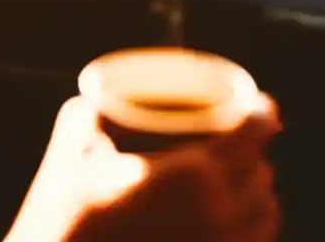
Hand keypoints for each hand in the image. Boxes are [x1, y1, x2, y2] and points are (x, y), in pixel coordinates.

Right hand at [6, 95, 280, 241]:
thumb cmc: (59, 221)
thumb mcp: (69, 153)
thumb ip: (90, 113)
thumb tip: (103, 95)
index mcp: (192, 176)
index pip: (253, 133)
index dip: (263, 113)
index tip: (260, 106)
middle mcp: (218, 217)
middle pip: (261, 173)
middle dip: (256, 153)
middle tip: (239, 142)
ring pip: (266, 215)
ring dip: (260, 193)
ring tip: (243, 181)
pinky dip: (255, 230)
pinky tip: (240, 223)